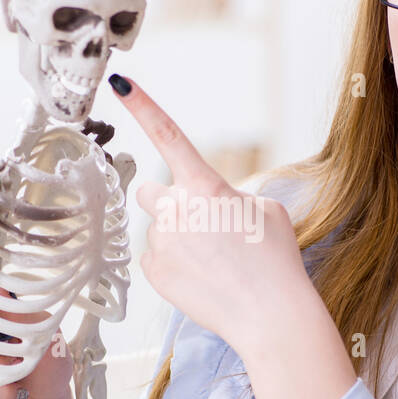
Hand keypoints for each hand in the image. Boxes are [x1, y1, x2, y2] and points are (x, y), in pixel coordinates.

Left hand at [108, 73, 316, 360]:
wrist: (269, 315)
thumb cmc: (276, 262)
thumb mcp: (266, 212)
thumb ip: (230, 196)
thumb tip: (212, 205)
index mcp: (205, 186)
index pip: (169, 136)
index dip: (143, 106)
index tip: (121, 83)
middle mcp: (175, 209)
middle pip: (150, 190)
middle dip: (167, 200)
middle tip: (197, 224)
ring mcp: (160, 242)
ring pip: (159, 229)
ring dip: (177, 238)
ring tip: (213, 263)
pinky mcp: (152, 271)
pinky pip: (155, 258)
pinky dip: (174, 265)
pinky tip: (202, 279)